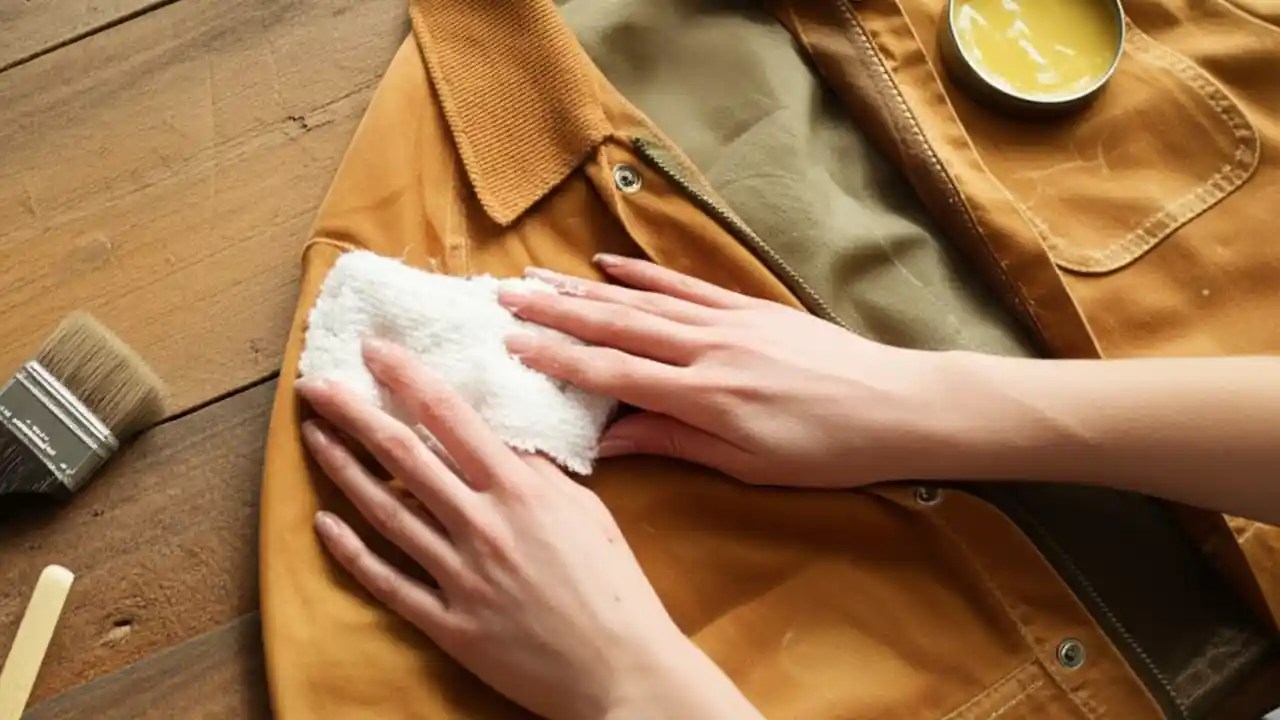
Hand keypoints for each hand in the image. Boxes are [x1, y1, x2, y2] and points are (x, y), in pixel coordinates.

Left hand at [296, 340, 762, 719]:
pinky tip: (321, 524)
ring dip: (342, 468)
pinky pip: (387, 582)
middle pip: (403, 455)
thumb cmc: (613, 587)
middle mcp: (483, 525)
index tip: (374, 349)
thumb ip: (537, 472)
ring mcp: (460, 576)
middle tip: (317, 384)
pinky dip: (350, 552)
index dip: (406, 376)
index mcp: (521, 490)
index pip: (450, 416)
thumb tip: (500, 437)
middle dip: (354, 412)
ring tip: (312, 435)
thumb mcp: (586, 510)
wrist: (621, 669)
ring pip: (384, 511)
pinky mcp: (449, 623)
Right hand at [501, 255, 957, 487]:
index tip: (512, 347)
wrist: (895, 406)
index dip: (559, 360)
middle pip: (617, 326)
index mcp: (705, 397)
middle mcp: (708, 349)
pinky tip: (609, 265)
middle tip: (503, 299)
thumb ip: (674, 443)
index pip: (615, 374)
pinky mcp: (749, 305)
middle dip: (555, 313)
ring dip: (585, 289)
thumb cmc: (824, 451)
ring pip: (643, 300)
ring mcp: (728, 320)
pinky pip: (685, 285)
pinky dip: (644, 273)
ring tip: (537, 278)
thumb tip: (608, 440)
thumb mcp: (746, 465)